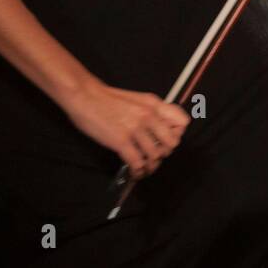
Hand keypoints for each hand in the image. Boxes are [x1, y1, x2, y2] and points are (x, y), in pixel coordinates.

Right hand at [62, 79, 190, 178]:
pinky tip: (134, 171)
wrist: (85, 96)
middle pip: (172, 143)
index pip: (183, 122)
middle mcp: (148, 116)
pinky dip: (137, 171)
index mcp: (154, 104)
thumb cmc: (108, 99)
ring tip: (144, 167)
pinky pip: (137, 162)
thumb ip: (152, 111)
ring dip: (150, 165)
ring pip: (155, 155)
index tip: (166, 139)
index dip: (177, 134)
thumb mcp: (138, 99)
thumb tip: (162, 128)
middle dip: (164, 152)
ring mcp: (135, 128)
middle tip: (154, 154)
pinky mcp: (120, 141)